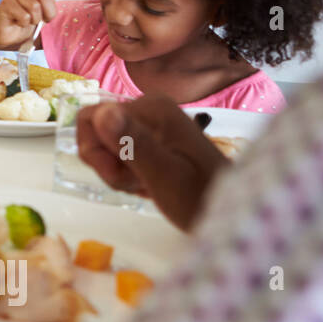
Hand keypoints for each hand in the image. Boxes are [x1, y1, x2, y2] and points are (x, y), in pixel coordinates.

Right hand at [0, 0, 61, 46]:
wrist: (11, 31)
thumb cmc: (28, 16)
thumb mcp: (45, 5)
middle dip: (47, 11)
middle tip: (42, 17)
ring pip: (34, 6)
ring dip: (35, 19)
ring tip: (29, 19)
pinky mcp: (5, 5)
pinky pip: (24, 16)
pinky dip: (25, 23)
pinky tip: (19, 21)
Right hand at [77, 93, 227, 230]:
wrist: (232, 214)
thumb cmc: (200, 198)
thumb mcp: (164, 175)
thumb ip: (133, 143)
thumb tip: (102, 111)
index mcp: (151, 108)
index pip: (90, 118)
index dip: (96, 152)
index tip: (120, 175)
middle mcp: (148, 108)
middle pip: (96, 132)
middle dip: (107, 164)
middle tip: (136, 182)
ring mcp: (150, 124)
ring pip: (105, 147)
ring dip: (117, 173)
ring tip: (146, 185)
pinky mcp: (151, 140)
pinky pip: (118, 155)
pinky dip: (126, 175)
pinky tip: (148, 185)